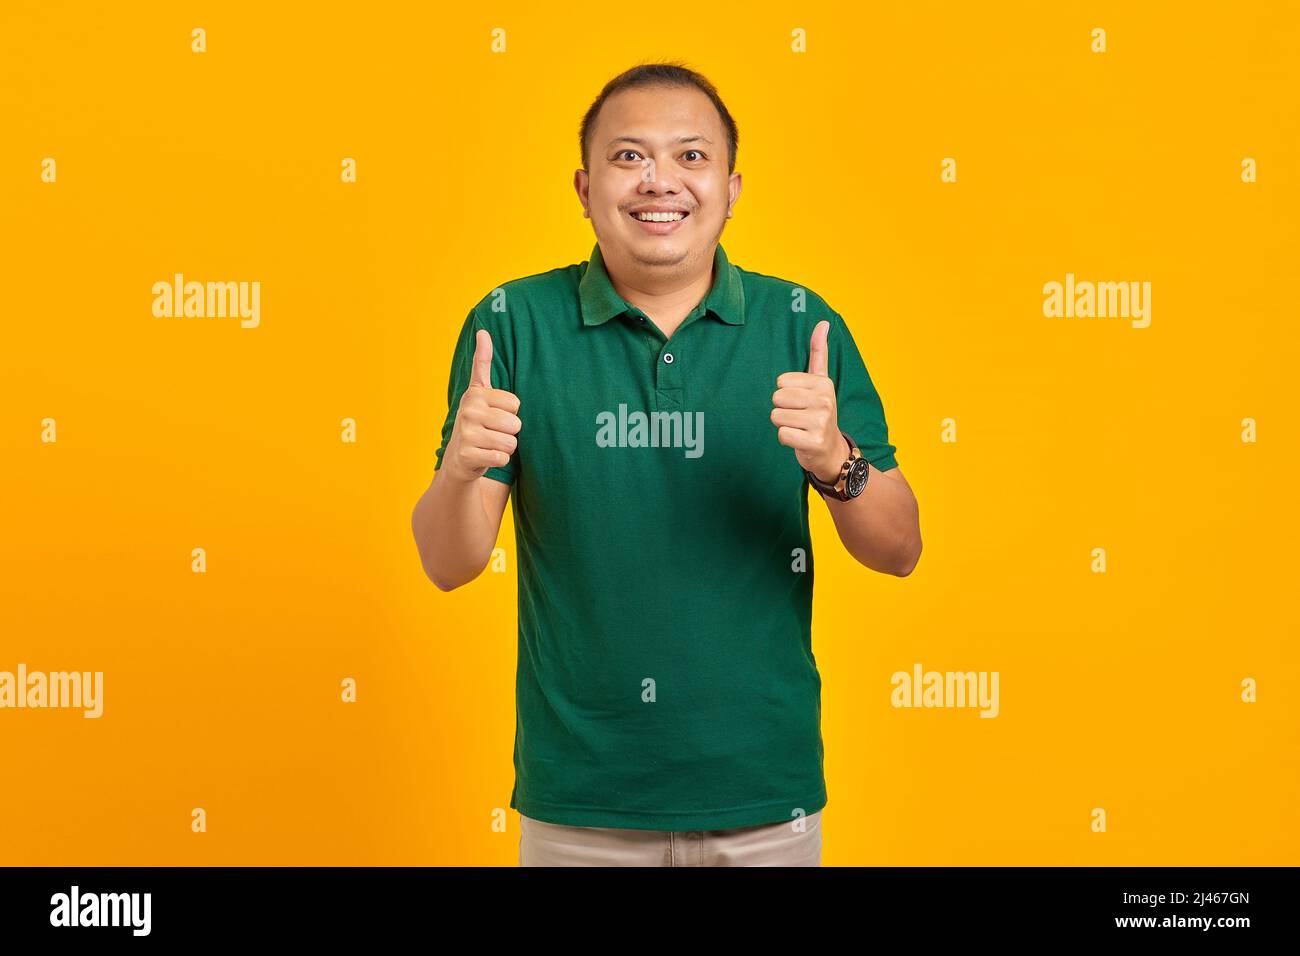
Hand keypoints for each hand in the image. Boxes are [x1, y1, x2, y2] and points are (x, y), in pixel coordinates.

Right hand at [443, 329, 521, 482]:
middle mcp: (468, 411)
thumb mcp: (478, 392)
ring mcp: (466, 433)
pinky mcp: (468, 455)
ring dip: (504, 447)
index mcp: (475, 394)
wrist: (458, 459)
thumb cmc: (475, 422)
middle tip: (491, 433)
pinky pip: (502, 458)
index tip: (492, 414)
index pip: (516, 404)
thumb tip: (483, 331)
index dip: (509, 413)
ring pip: (511, 442)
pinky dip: (498, 460)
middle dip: (509, 432)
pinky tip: (484, 457)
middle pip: (516, 424)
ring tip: (488, 444)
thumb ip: (482, 363)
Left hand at [771, 320, 849, 482]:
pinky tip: (800, 440)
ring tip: (800, 428)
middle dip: (783, 410)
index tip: (801, 401)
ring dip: (784, 425)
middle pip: (777, 399)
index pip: (780, 382)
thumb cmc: (819, 412)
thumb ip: (819, 352)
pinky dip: (786, 440)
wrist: (831, 449)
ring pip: (776, 417)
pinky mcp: (814, 442)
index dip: (785, 394)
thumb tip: (823, 322)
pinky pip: (781, 435)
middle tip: (800, 417)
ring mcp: (821, 422)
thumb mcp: (820, 381)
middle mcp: (825, 400)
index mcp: (823, 383)